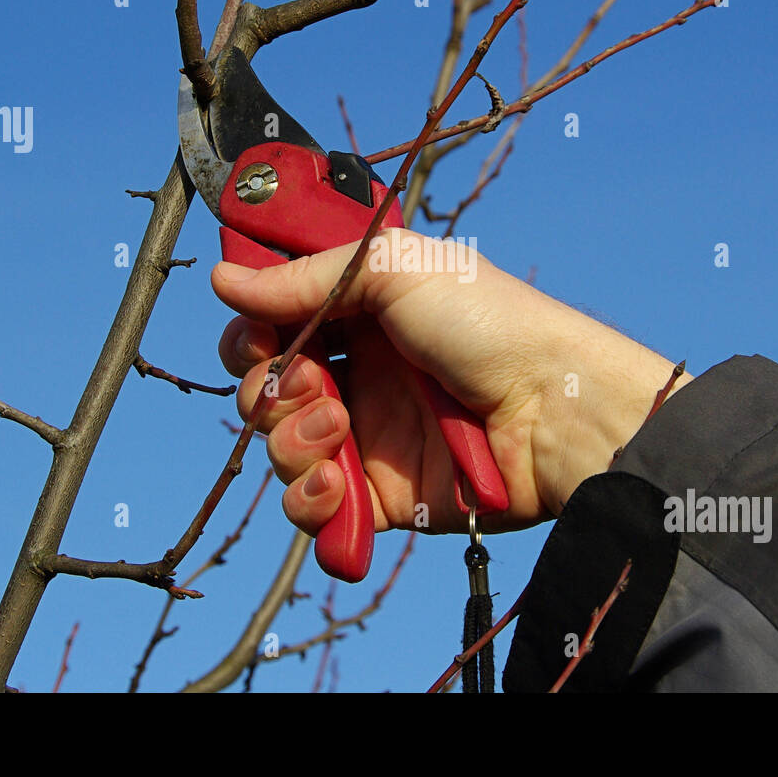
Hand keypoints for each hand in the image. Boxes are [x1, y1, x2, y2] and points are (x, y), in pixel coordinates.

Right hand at [212, 230, 691, 537]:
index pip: (276, 323)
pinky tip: (333, 483)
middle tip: (309, 383)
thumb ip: (305, 278)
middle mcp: (359, 373)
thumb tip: (224, 279)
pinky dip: (308, 499)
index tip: (255, 334)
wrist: (553, 409)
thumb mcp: (397, 269)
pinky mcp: (379, 496)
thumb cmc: (489, 323)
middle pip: (267, 388)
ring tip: (337, 429)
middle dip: (268, 387)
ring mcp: (368, 436)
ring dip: (289, 439)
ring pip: (281, 448)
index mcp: (361, 315)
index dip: (252, 332)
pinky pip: (313, 507)